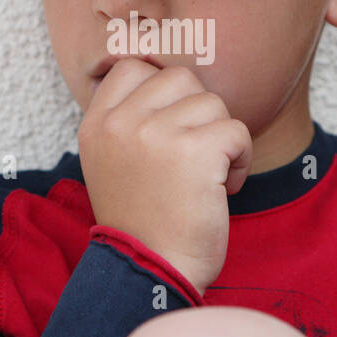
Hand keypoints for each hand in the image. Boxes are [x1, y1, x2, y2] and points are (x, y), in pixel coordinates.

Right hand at [77, 57, 252, 294]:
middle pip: (180, 78)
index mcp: (96, 125)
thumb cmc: (142, 221)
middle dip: (199, 113)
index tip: (174, 125)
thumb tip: (167, 75)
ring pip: (212, 103)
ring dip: (222, 139)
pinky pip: (236, 130)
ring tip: (209, 176)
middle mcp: (120, 124)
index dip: (164, 89)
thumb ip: (128, 119)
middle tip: (195, 153)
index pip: (133, 65)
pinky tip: (224, 188)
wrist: (150, 271)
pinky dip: (240, 160)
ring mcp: (155, 134)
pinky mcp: (194, 152)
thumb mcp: (112, 162)